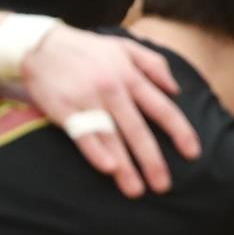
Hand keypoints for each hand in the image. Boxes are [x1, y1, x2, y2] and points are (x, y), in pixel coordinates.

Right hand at [19, 25, 200, 197]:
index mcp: (131, 76)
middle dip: (152, 160)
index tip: (193, 154)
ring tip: (135, 190)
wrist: (41, 44)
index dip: (179, 132)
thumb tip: (176, 90)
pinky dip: (95, 150)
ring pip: (111, 137)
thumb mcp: (126, 46)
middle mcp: (113, 89)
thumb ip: (155, 65)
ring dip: (125, 166)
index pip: (162, 108)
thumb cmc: (88, 50)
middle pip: (138, 130)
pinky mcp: (63, 108)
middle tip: (163, 186)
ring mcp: (87, 99)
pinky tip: (107, 168)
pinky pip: (81, 133)